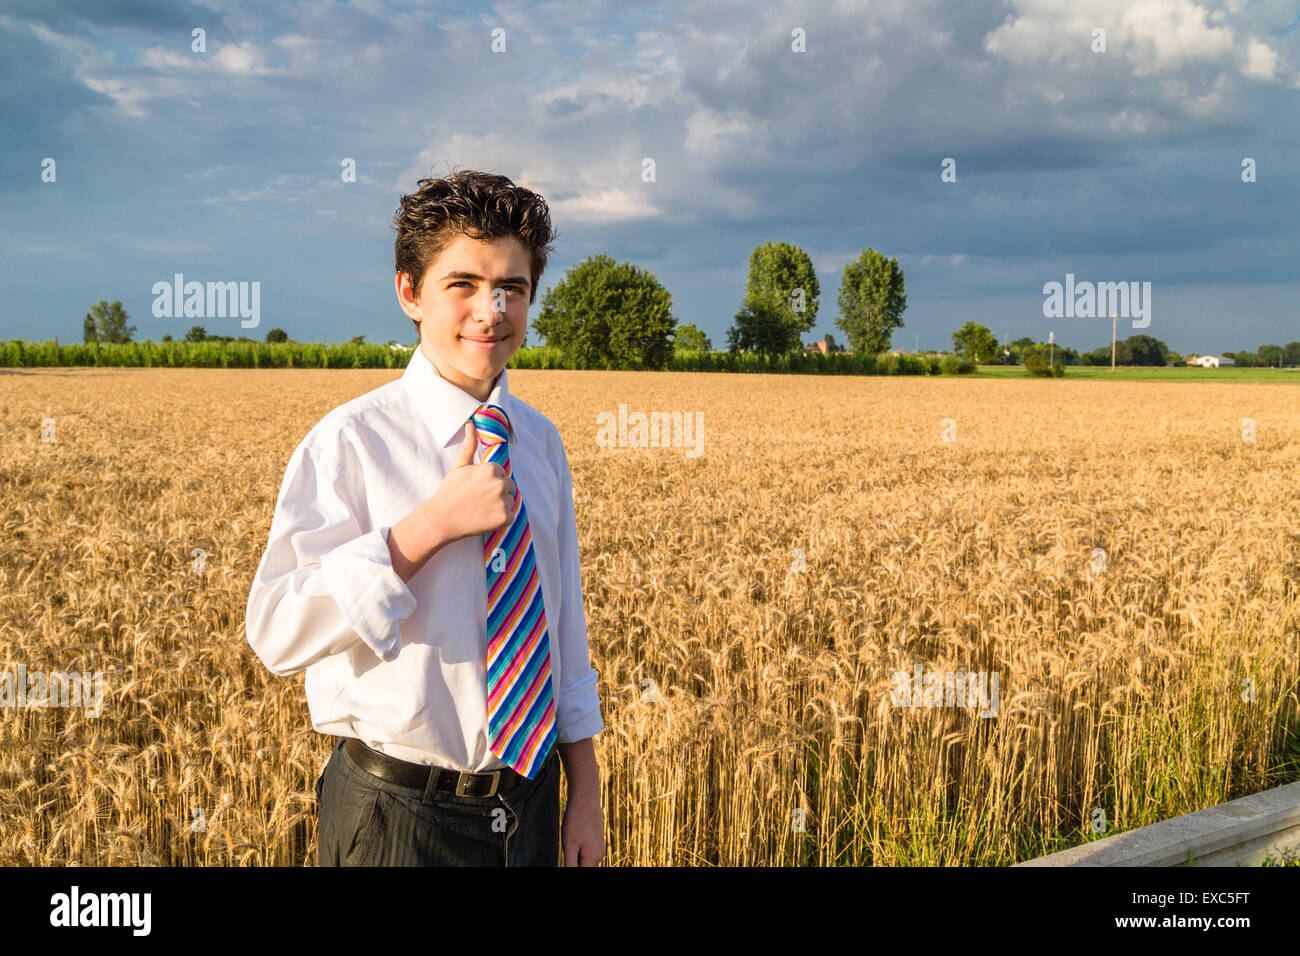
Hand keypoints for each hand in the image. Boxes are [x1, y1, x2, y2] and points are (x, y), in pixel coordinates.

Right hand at [425, 421, 515, 541]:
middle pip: (508, 486)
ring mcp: (503, 502)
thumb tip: (470, 425)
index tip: (475, 488)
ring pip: (509, 501)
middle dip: (496, 491)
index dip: (488, 481)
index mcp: (491, 469)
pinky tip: (485, 519)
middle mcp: (500, 484)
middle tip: (478, 499)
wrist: (442, 519)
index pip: (500, 473)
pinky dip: (500, 519)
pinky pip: (510, 516)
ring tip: (480, 509)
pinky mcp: (505, 518)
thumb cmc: (450, 491)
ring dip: (499, 505)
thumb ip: (469, 445)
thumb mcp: (460, 466)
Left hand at [562, 792, 604, 865]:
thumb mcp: (569, 846)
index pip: (581, 873)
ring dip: (574, 854)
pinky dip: (577, 847)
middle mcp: (600, 855)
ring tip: (572, 836)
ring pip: (583, 859)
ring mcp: (599, 847)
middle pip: (583, 867)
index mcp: (593, 859)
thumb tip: (570, 872)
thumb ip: (570, 865)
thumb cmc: (576, 821)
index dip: (571, 866)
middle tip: (569, 843)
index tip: (570, 852)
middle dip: (572, 861)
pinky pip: (585, 851)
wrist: (586, 798)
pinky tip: (574, 833)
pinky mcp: (596, 841)